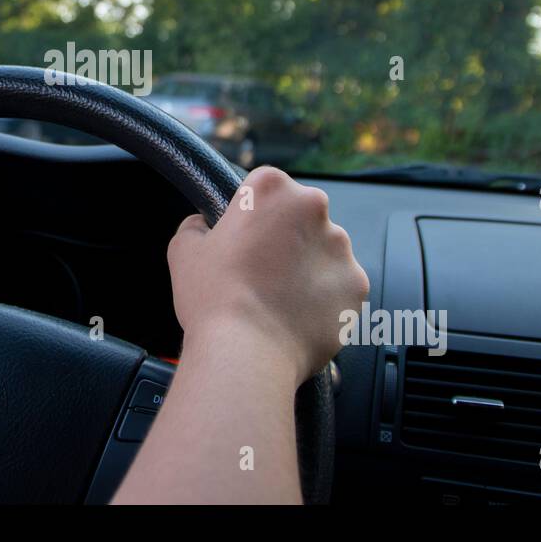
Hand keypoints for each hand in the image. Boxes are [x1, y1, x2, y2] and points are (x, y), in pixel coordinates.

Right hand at [167, 166, 368, 383]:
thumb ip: (195, 225)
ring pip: (322, 250)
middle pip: (300, 215)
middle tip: (258, 271)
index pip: (264, 187)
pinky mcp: (357, 285)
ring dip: (306, 266)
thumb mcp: (184, 250)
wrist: (247, 354)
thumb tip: (203, 225)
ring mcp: (341, 248)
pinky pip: (339, 285)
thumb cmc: (215, 299)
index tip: (243, 238)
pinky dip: (323, 297)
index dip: (250, 214)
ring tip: (277, 299)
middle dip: (284, 238)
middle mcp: (314, 209)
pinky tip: (296, 315)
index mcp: (272, 189)